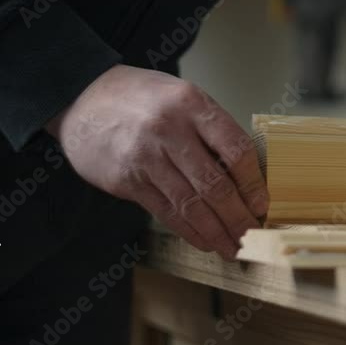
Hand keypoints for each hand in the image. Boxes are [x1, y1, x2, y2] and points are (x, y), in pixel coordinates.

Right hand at [46, 65, 267, 259]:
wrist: (82, 98)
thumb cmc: (143, 98)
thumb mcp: (184, 97)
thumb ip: (213, 130)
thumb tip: (247, 176)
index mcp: (192, 105)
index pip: (236, 150)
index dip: (253, 184)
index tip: (263, 205)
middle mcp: (170, 131)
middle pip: (215, 185)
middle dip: (238, 217)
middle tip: (252, 235)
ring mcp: (146, 157)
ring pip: (191, 204)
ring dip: (216, 232)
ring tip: (232, 247)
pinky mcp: (127, 180)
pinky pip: (166, 212)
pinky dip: (189, 231)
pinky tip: (205, 241)